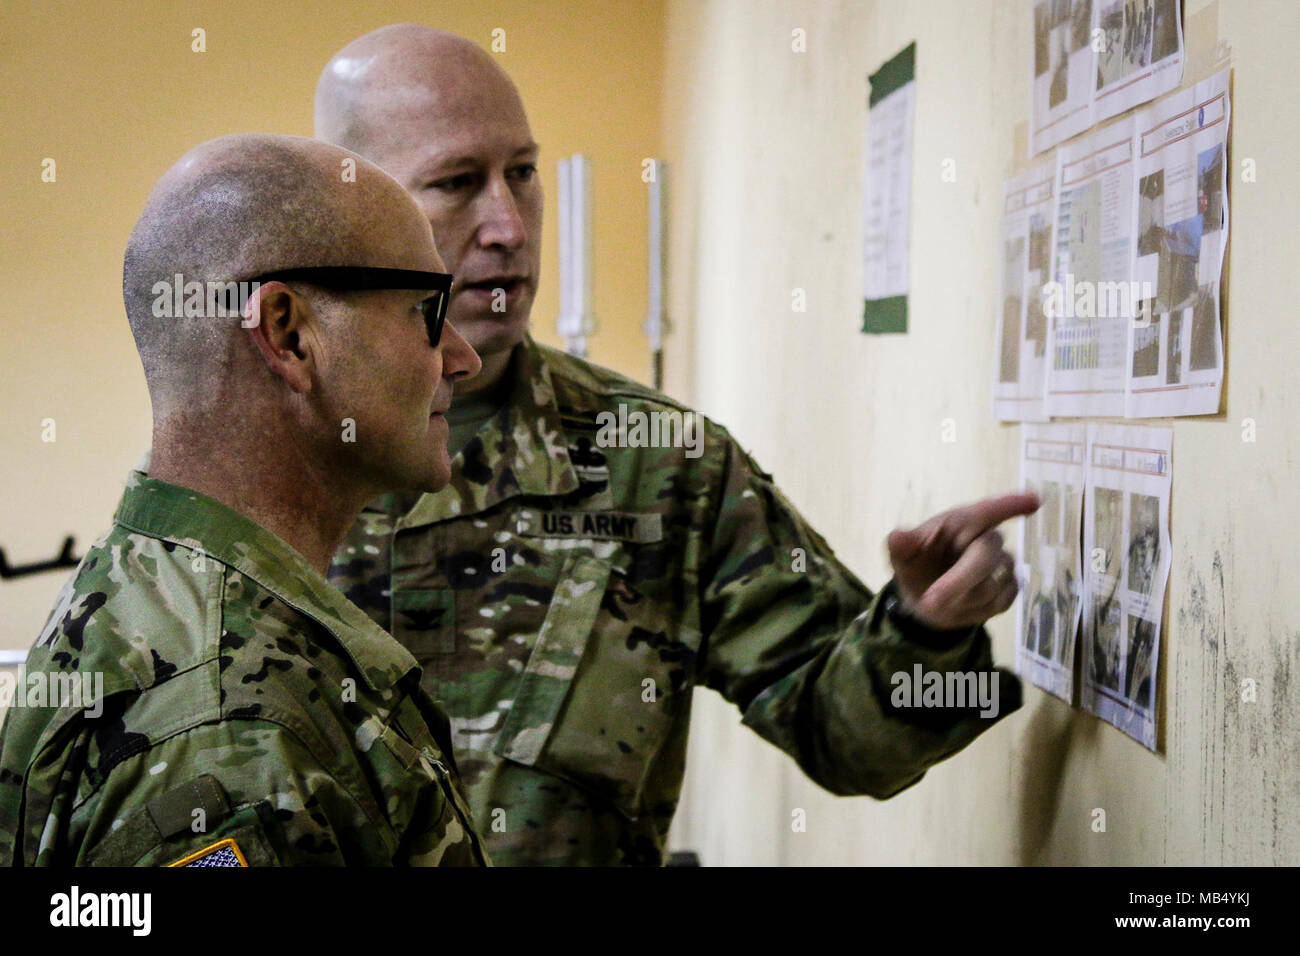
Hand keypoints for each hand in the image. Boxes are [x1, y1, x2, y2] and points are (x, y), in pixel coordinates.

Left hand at [885, 492, 1039, 630]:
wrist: (924, 599)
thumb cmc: (916, 564)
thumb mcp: (901, 555)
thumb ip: (901, 545)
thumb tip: (897, 537)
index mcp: (961, 522)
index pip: (988, 511)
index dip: (1010, 505)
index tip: (1034, 500)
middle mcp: (986, 539)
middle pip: (986, 555)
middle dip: (958, 581)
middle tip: (931, 602)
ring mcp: (1002, 565)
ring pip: (992, 584)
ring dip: (961, 598)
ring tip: (939, 601)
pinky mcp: (1009, 589)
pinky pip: (1000, 602)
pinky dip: (975, 610)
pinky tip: (961, 606)